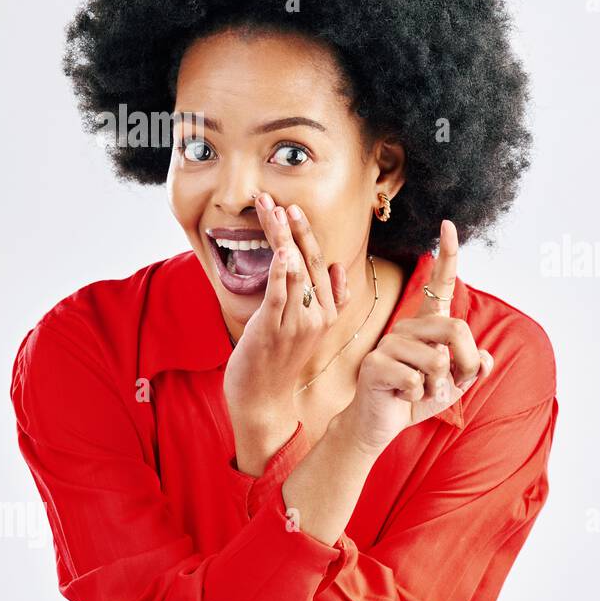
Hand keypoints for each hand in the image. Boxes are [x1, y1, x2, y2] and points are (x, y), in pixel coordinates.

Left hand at [223, 193, 348, 462]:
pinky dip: (280, 270)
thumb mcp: (309, 329)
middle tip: (281, 200)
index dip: (308, 235)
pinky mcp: (273, 330)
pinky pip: (280, 294)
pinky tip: (279, 250)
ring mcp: (296, 323)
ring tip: (267, 209)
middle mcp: (317, 316)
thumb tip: (336, 267)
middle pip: (309, 262)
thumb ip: (327, 298)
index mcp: (328, 312)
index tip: (294, 210)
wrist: (263, 400)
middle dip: (295, 228)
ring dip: (280, 237)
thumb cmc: (279, 362)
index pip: (321, 264)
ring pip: (293, 270)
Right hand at [334, 220, 493, 451]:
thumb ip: (472, 370)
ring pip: (437, 359)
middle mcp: (407, 327)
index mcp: (426, 325)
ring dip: (440, 386)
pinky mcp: (376, 364)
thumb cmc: (414, 399)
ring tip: (421, 392)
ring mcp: (389, 343)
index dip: (447, 256)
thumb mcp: (453, 386)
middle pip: (455, 328)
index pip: (439, 285)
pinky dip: (419, 396)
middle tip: (454, 382)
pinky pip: (417, 380)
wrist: (379, 425)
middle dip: (465, 362)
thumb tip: (486, 358)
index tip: (448, 225)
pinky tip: (402, 397)